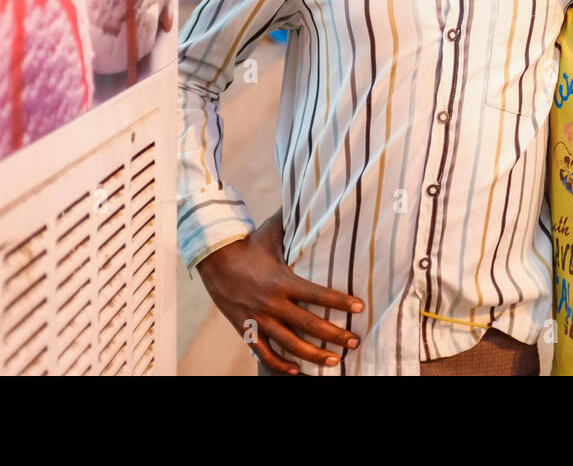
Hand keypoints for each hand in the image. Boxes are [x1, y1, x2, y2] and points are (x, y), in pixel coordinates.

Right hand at [196, 211, 362, 373]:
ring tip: (334, 361)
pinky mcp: (246, 329)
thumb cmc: (247, 244)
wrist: (213, 260)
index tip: (360, 307)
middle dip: (335, 335)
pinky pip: (265, 352)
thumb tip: (311, 201)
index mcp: (282, 280)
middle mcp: (272, 303)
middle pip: (310, 325)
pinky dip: (280, 364)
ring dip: (314, 355)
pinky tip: (296, 370)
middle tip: (355, 341)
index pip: (318, 294)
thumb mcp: (271, 232)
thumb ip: (293, 223)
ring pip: (291, 344)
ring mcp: (259, 319)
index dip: (340, 301)